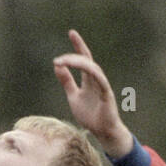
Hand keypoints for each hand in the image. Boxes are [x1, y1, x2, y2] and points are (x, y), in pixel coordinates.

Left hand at [52, 31, 132, 156]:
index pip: (83, 59)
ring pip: (92, 68)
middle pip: (87, 61)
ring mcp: (103, 86)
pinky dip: (94, 73)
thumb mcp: (73, 97)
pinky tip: (86, 67)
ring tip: (63, 63)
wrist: (103, 133)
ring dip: (78, 64)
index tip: (71, 32)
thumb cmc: (90, 117)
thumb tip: (57, 66)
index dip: (78, 45)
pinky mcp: (107, 94)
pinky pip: (102, 80)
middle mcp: (96, 80)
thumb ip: (67, 82)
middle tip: (58, 59)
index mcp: (88, 80)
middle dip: (74, 55)